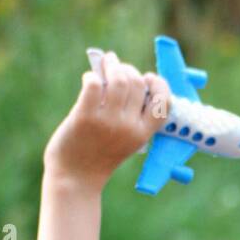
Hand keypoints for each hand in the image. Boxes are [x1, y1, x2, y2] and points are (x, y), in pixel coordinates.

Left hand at [43, 51, 170, 191]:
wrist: (76, 176)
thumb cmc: (100, 153)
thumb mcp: (125, 138)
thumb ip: (129, 112)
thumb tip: (121, 71)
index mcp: (142, 134)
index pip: (163, 103)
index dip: (159, 84)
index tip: (148, 78)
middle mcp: (128, 128)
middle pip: (137, 83)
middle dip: (127, 69)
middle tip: (116, 66)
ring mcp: (108, 122)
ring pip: (118, 79)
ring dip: (111, 66)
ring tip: (105, 63)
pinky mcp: (85, 117)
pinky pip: (93, 84)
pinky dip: (92, 76)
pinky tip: (89, 80)